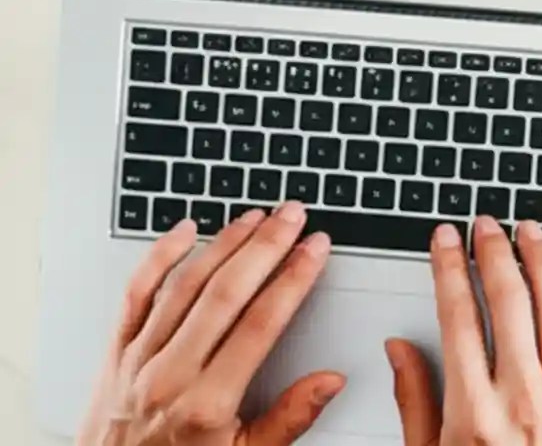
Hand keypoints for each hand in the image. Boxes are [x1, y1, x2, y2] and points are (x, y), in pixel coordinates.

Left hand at [78, 202, 342, 445]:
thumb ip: (290, 418)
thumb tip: (330, 381)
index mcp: (208, 405)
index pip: (262, 324)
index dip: (293, 279)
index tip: (315, 249)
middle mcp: (170, 375)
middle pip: (225, 293)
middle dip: (265, 246)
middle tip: (292, 216)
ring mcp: (139, 358)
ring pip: (186, 285)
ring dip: (225, 244)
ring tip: (256, 217)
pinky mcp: (116, 350)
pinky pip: (137, 293)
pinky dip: (160, 256)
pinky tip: (186, 231)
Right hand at [385, 216, 541, 444]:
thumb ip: (415, 401)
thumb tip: (399, 348)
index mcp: (473, 409)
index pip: (458, 316)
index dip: (449, 268)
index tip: (445, 239)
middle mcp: (521, 396)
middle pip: (508, 301)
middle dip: (494, 252)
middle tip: (485, 224)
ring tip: (531, 230)